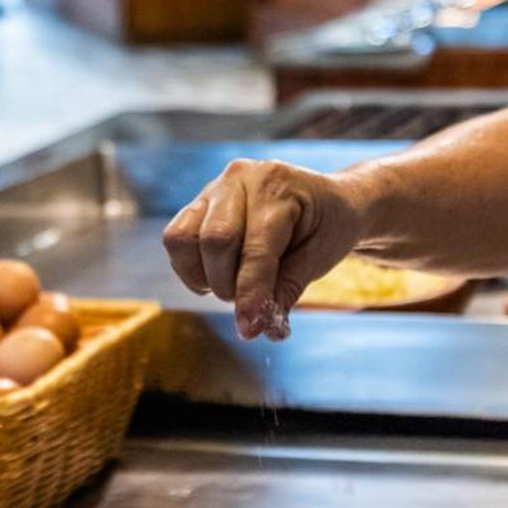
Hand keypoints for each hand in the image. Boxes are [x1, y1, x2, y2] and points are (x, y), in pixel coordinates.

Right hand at [162, 160, 363, 339]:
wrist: (329, 199)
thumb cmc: (330, 225)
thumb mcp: (322, 257)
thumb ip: (287, 289)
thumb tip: (260, 327)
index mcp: (277, 186)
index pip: (256, 249)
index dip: (250, 293)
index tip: (250, 329)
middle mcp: (239, 178)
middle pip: (214, 240)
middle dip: (228, 284)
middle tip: (252, 300)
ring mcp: (214, 188)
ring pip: (182, 239)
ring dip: (205, 276)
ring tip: (235, 283)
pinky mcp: (198, 203)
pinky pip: (177, 239)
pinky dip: (192, 267)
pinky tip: (220, 273)